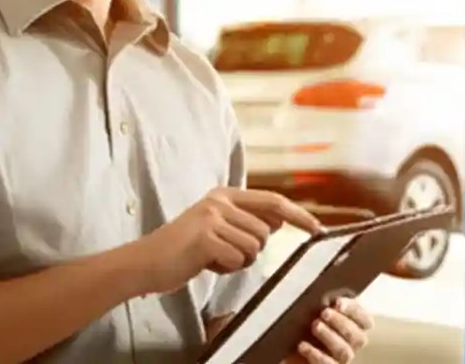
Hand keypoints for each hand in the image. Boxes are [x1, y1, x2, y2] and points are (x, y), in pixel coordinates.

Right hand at [133, 187, 322, 295]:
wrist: (147, 261)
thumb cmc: (183, 249)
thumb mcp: (216, 228)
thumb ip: (244, 221)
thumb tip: (277, 221)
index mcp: (224, 195)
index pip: (272, 201)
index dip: (297, 214)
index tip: (317, 227)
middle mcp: (220, 201)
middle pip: (265, 230)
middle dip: (253, 249)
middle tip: (226, 253)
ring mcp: (212, 217)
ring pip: (254, 246)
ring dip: (238, 260)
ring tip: (212, 258)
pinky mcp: (206, 237)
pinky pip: (238, 259)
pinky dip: (225, 268)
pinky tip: (205, 263)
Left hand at [288, 298, 372, 362]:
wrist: (288, 345)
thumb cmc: (303, 322)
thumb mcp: (313, 308)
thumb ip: (323, 300)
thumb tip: (321, 286)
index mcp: (353, 326)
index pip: (366, 321)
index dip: (355, 311)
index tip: (338, 302)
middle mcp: (350, 344)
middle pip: (358, 337)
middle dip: (341, 323)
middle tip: (325, 312)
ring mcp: (340, 359)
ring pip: (345, 351)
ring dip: (330, 337)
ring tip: (315, 325)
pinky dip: (316, 355)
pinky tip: (303, 345)